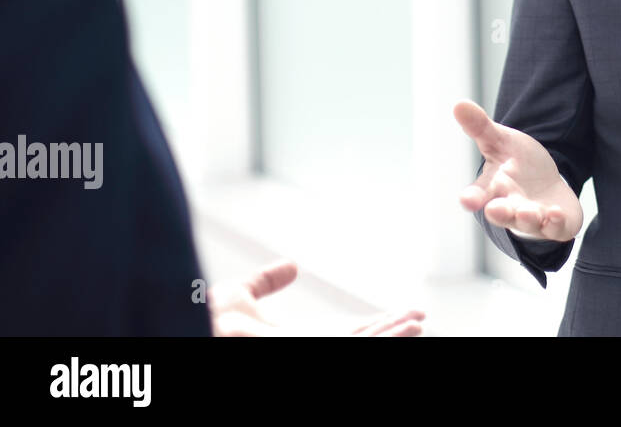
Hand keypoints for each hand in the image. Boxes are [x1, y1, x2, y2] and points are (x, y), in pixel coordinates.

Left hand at [208, 260, 424, 336]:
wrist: (196, 330)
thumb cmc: (206, 322)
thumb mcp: (240, 296)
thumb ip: (265, 284)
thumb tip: (292, 267)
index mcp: (298, 342)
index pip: (349, 335)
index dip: (378, 324)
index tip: (405, 312)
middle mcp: (312, 351)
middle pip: (364, 342)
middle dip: (393, 331)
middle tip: (421, 319)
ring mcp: (316, 355)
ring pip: (366, 347)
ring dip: (395, 337)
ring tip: (420, 323)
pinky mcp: (319, 354)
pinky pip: (360, 349)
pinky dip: (387, 340)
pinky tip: (408, 329)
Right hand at [454, 100, 581, 242]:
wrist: (544, 185)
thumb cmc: (516, 165)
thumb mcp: (500, 142)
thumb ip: (480, 127)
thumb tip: (458, 103)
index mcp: (495, 187)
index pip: (481, 193)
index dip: (473, 197)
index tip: (467, 200)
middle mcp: (511, 206)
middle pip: (502, 213)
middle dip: (499, 212)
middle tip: (494, 210)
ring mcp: (533, 219)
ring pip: (528, 223)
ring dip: (527, 219)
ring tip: (528, 212)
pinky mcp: (556, 225)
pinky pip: (556, 228)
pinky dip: (555, 223)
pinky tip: (556, 213)